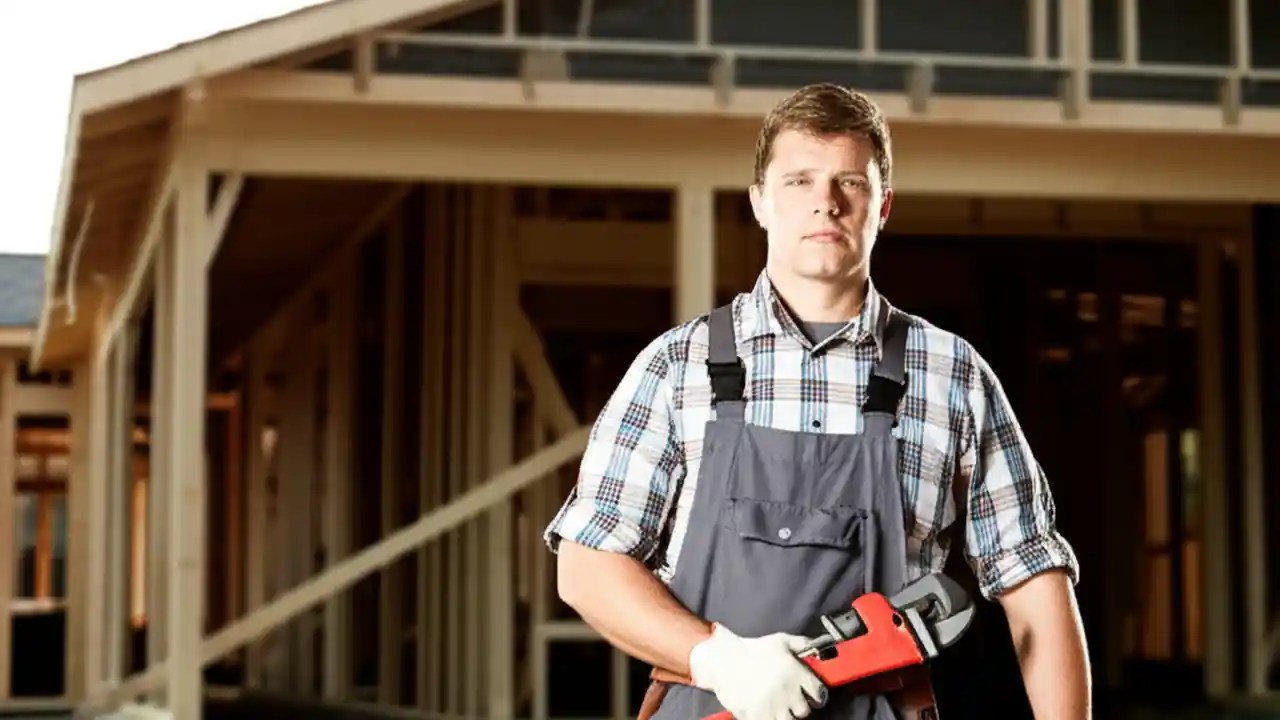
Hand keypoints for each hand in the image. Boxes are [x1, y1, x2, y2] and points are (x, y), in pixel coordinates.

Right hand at [688, 623, 827, 719]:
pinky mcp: (758, 716)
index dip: (817, 695)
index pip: (820, 694)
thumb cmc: (753, 649)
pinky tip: (766, 710)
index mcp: (796, 673)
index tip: (811, 695)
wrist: (724, 659)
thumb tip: (820, 651)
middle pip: (805, 711)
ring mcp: (773, 706)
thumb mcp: (781, 641)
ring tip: (778, 706)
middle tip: (790, 699)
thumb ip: (803, 644)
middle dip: (799, 705)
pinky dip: (770, 717)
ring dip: (785, 714)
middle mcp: (788, 692)